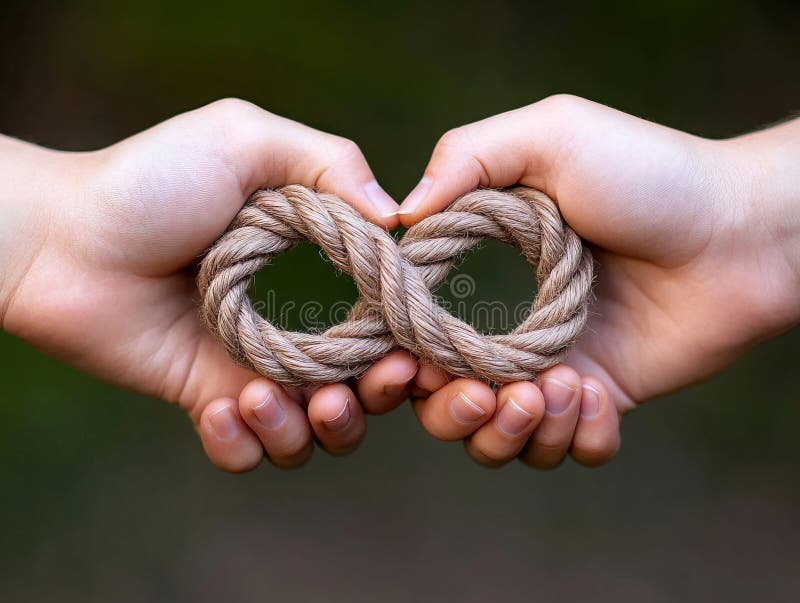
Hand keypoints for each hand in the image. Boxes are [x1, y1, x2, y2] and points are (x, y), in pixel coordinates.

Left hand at [0, 98, 419, 470]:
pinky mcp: (205, 400)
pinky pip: (245, 453)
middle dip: (366, 405)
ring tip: (256, 395)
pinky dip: (243, 445)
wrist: (61, 238)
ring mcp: (249, 367)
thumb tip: (395, 215)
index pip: (384, 323)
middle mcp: (292, 323)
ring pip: (309, 435)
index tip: (414, 359)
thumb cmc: (150, 180)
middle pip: (360, 393)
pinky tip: (216, 411)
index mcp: (317, 269)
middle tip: (343, 393)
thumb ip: (329, 163)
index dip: (408, 351)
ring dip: (299, 430)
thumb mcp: (245, 141)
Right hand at [392, 94, 799, 467]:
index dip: (395, 362)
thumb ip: (466, 159)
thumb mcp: (551, 136)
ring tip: (556, 388)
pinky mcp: (602, 397)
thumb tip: (399, 215)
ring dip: (515, 432)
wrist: (740, 228)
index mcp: (479, 273)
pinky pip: (567, 450)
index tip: (407, 363)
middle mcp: (508, 328)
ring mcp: (555, 367)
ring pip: (501, 441)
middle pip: (444, 407)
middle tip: (485, 395)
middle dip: (453, 415)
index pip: (413, 335)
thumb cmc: (647, 173)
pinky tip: (594, 395)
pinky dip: (572, 437)